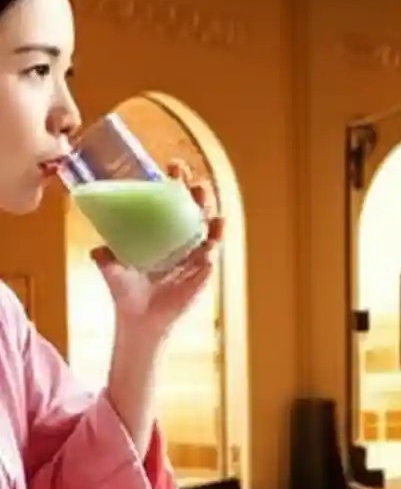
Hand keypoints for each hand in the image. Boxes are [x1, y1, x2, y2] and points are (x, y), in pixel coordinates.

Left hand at [92, 161, 223, 340]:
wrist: (138, 321)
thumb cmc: (127, 293)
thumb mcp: (112, 269)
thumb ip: (105, 256)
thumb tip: (98, 246)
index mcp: (161, 235)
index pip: (171, 204)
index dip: (174, 185)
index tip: (171, 167)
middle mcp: (180, 243)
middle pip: (193, 212)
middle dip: (195, 194)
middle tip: (190, 180)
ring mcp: (193, 258)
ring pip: (206, 231)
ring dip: (209, 214)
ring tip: (206, 200)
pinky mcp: (201, 275)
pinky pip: (210, 257)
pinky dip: (213, 245)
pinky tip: (214, 232)